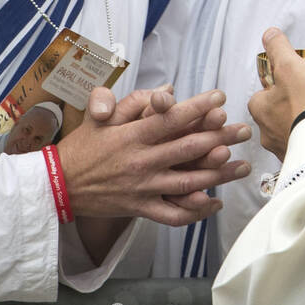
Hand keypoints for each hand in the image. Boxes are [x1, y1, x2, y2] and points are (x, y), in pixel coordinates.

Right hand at [58, 87, 252, 226]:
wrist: (59, 185)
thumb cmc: (82, 147)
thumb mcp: (102, 118)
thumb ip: (133, 102)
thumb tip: (166, 90)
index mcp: (132, 135)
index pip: (172, 118)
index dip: (199, 107)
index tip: (221, 97)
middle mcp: (142, 161)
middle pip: (189, 148)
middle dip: (221, 138)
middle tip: (245, 130)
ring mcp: (144, 187)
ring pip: (190, 182)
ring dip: (220, 174)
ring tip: (243, 166)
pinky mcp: (142, 208)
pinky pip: (175, 214)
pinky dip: (197, 211)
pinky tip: (215, 202)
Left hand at [247, 28, 304, 162]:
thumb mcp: (290, 66)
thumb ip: (278, 49)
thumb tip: (269, 35)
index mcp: (260, 110)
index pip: (262, 95)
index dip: (277, 86)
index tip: (293, 81)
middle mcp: (268, 134)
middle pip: (278, 115)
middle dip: (293, 107)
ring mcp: (287, 150)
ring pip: (295, 133)